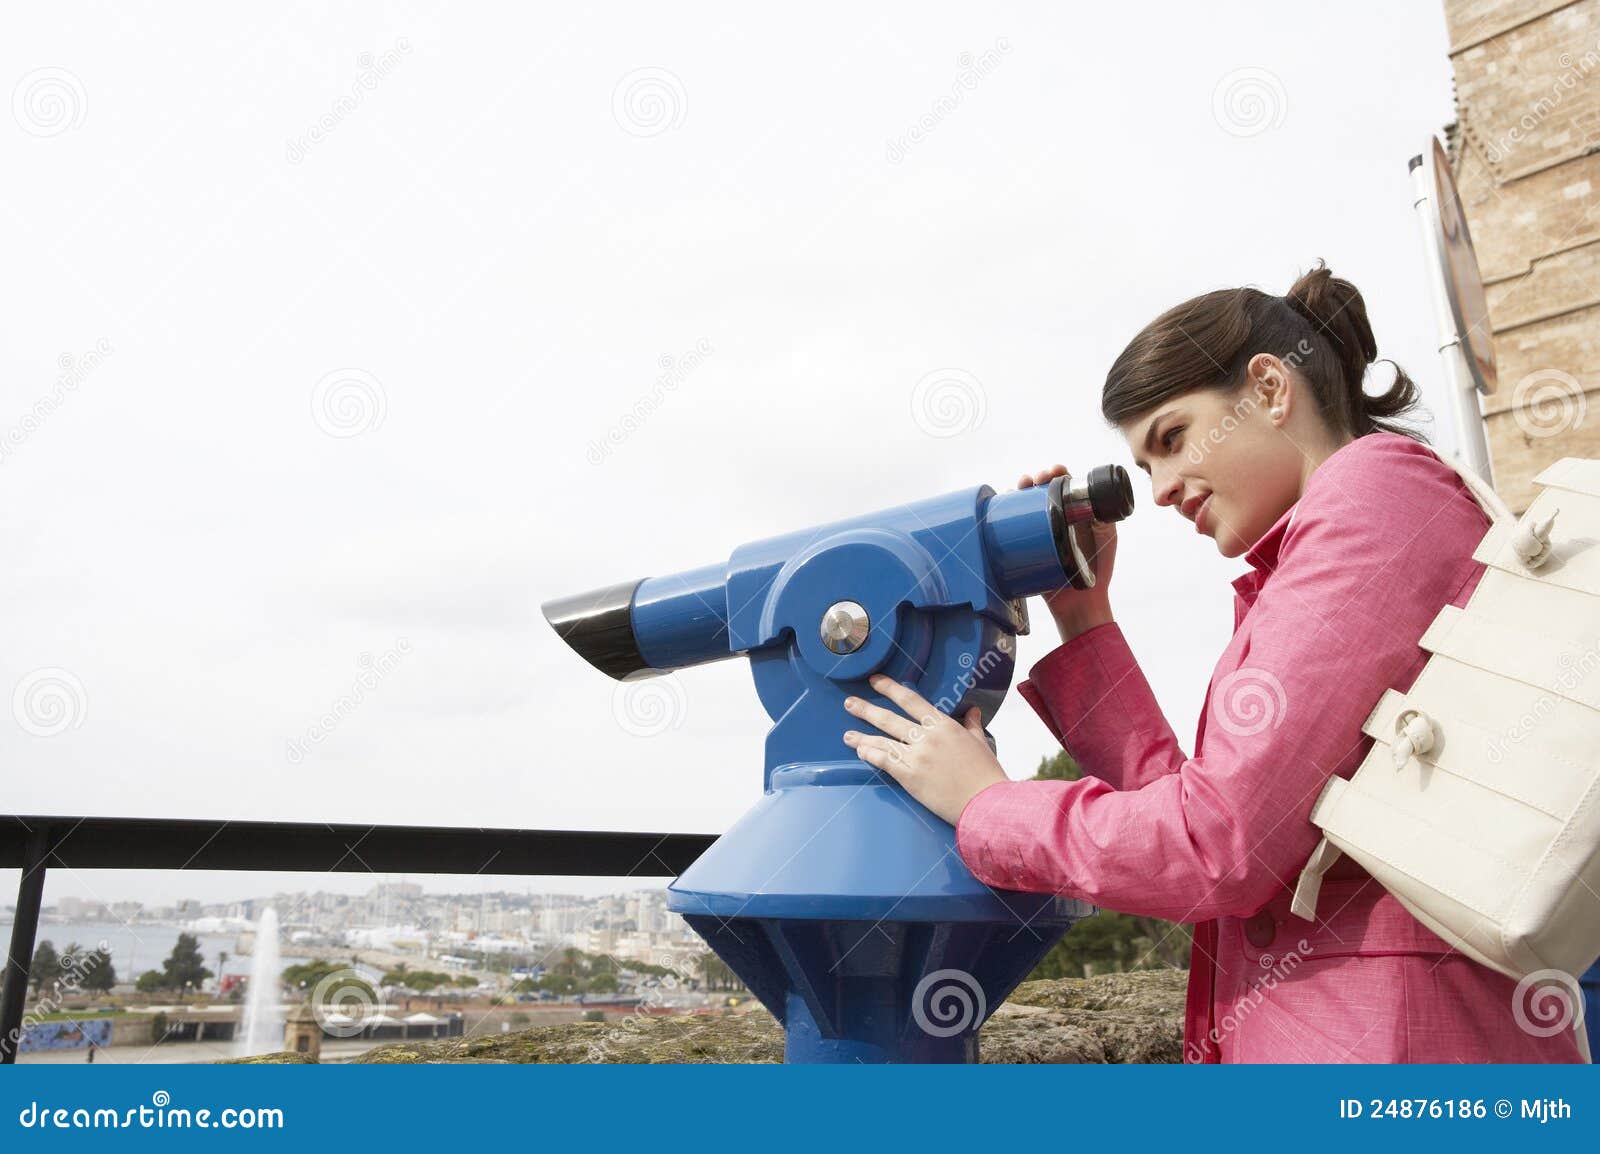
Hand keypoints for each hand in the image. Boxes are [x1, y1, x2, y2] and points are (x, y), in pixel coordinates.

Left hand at [841, 673, 1008, 824]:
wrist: (986, 802)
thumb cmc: (986, 774)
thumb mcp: (981, 743)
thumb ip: (972, 725)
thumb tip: (973, 710)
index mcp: (944, 725)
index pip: (912, 701)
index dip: (891, 689)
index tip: (876, 681)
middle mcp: (927, 737)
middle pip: (890, 719)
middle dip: (867, 710)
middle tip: (850, 703)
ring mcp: (917, 756)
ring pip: (883, 741)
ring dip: (862, 736)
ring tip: (846, 734)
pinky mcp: (910, 777)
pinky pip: (885, 761)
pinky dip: (870, 755)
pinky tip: (860, 751)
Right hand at [1017, 464, 1116, 640]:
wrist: (1079, 603)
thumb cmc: (1097, 572)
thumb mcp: (1106, 539)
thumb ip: (1104, 519)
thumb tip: (1094, 500)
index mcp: (1076, 514)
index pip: (1065, 486)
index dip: (1058, 474)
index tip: (1054, 472)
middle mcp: (1057, 520)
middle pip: (1042, 491)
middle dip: (1036, 479)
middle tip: (1035, 480)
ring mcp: (1040, 533)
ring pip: (1026, 505)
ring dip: (1020, 490)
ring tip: (1020, 487)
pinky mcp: (1025, 547)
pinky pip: (1013, 526)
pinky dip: (1006, 512)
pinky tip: (1004, 503)